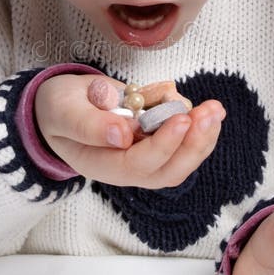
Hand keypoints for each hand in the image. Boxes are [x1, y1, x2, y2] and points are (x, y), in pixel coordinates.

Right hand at [34, 74, 225, 188]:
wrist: (60, 103)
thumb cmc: (58, 108)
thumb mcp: (64, 111)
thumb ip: (88, 125)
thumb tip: (122, 136)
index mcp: (102, 165)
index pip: (139, 164)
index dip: (163, 145)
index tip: (181, 118)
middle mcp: (127, 166)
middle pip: (168, 171)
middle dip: (194, 145)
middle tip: (210, 113)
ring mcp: (144, 154)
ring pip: (182, 159)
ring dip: (203, 136)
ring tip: (215, 108)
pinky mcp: (155, 140)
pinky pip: (183, 139)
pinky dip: (196, 122)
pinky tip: (195, 103)